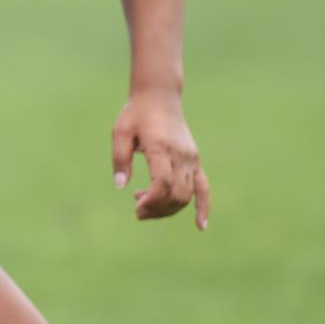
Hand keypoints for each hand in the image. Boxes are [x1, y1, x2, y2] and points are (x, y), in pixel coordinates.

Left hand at [111, 90, 208, 229]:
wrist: (160, 97)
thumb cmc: (137, 113)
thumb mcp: (121, 131)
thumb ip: (120, 158)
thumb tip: (120, 186)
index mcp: (161, 147)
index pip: (163, 183)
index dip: (151, 200)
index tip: (136, 204)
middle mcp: (181, 155)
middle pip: (176, 194)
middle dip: (157, 209)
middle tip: (136, 210)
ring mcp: (191, 159)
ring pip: (187, 195)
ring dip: (168, 209)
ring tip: (145, 207)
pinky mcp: (195, 160)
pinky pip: (204, 188)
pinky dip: (203, 206)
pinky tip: (200, 226)